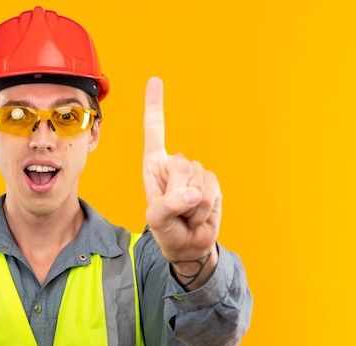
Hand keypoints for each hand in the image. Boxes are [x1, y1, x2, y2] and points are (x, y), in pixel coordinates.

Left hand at [143, 78, 220, 284]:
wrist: (189, 245)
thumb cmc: (167, 229)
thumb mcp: (157, 219)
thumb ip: (168, 205)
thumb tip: (193, 194)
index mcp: (155, 167)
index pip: (155, 132)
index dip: (155, 107)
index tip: (155, 80)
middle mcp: (175, 165)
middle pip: (181, 165)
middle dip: (178, 193)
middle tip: (175, 210)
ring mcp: (195, 173)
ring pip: (198, 180)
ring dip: (192, 205)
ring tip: (186, 214)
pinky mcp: (212, 183)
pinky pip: (211, 189)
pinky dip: (204, 208)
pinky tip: (198, 214)